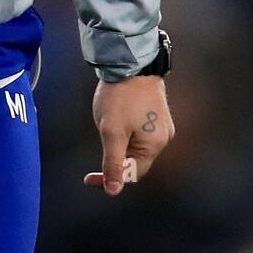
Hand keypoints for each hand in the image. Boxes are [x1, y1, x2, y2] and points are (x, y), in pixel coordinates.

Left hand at [84, 75, 173, 195]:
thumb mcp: (111, 132)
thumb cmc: (121, 97)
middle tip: (99, 136)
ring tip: (107, 120)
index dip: (110, 178)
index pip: (132, 174)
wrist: (131, 61)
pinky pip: (139, 131)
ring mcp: (162, 124)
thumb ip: (113, 163)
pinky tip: (115, 115)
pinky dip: (125, 130)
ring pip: (136, 145)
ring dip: (119, 142)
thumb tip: (114, 191)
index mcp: (155, 146)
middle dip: (115, 156)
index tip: (88, 178)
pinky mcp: (156, 112)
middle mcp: (163, 138)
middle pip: (135, 160)